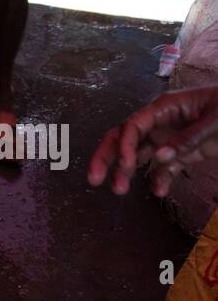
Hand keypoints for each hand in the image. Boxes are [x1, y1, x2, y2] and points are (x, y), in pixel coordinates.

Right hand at [88, 87, 217, 195]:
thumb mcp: (215, 121)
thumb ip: (188, 138)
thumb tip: (160, 157)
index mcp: (165, 108)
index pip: (133, 126)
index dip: (124, 145)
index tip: (125, 165)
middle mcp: (160, 123)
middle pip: (123, 138)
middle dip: (106, 158)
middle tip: (94, 179)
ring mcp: (168, 138)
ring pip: (137, 156)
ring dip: (126, 173)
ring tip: (120, 191)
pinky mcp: (179, 153)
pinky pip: (161, 167)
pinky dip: (159, 180)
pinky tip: (160, 192)